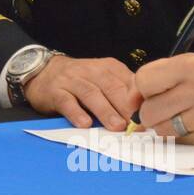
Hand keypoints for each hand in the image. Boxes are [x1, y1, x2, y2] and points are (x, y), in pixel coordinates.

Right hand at [22, 55, 137, 131]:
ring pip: (91, 94)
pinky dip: (76, 113)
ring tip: (117, 127)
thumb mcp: (104, 80)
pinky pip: (67, 102)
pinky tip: (84, 124)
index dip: (140, 101)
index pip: (129, 82)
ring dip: (106, 111)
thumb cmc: (80, 80)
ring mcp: (72, 80)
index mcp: (109, 68)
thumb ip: (123, 94)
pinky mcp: (55, 91)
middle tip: (136, 125)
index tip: (150, 118)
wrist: (43, 71)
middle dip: (126, 107)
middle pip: (112, 88)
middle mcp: (92, 71)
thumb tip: (145, 117)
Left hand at [132, 50, 193, 144]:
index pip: (143, 81)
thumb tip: (127, 104)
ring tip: (178, 115)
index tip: (143, 96)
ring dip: (164, 127)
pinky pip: (183, 143)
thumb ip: (155, 77)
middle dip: (149, 113)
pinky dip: (182, 136)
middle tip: (162, 108)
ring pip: (163, 132)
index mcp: (189, 66)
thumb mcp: (186, 63)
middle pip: (149, 113)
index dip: (137, 92)